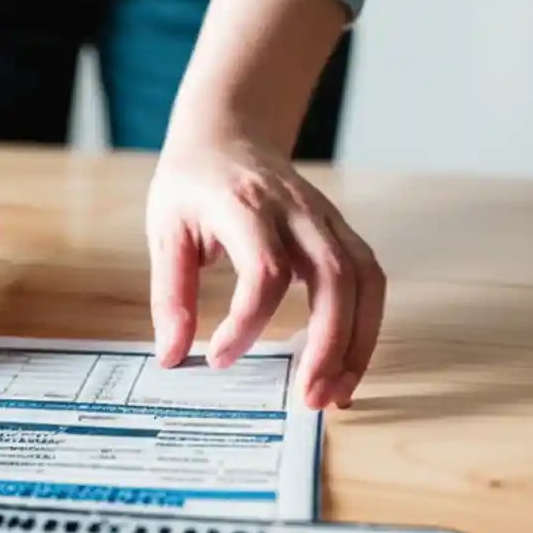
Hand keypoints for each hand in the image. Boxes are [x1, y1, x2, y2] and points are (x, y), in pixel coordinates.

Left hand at [147, 136, 385, 408]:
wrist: (229, 133)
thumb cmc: (193, 183)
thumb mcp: (165, 231)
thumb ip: (171, 294)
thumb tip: (172, 355)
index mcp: (245, 206)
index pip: (264, 269)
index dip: (248, 321)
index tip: (220, 357)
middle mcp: (297, 211)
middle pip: (334, 277)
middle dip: (329, 344)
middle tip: (308, 398)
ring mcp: (326, 219)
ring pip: (364, 281)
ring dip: (358, 342)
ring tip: (336, 394)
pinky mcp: (340, 233)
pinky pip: (368, 280)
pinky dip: (365, 326)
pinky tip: (345, 365)